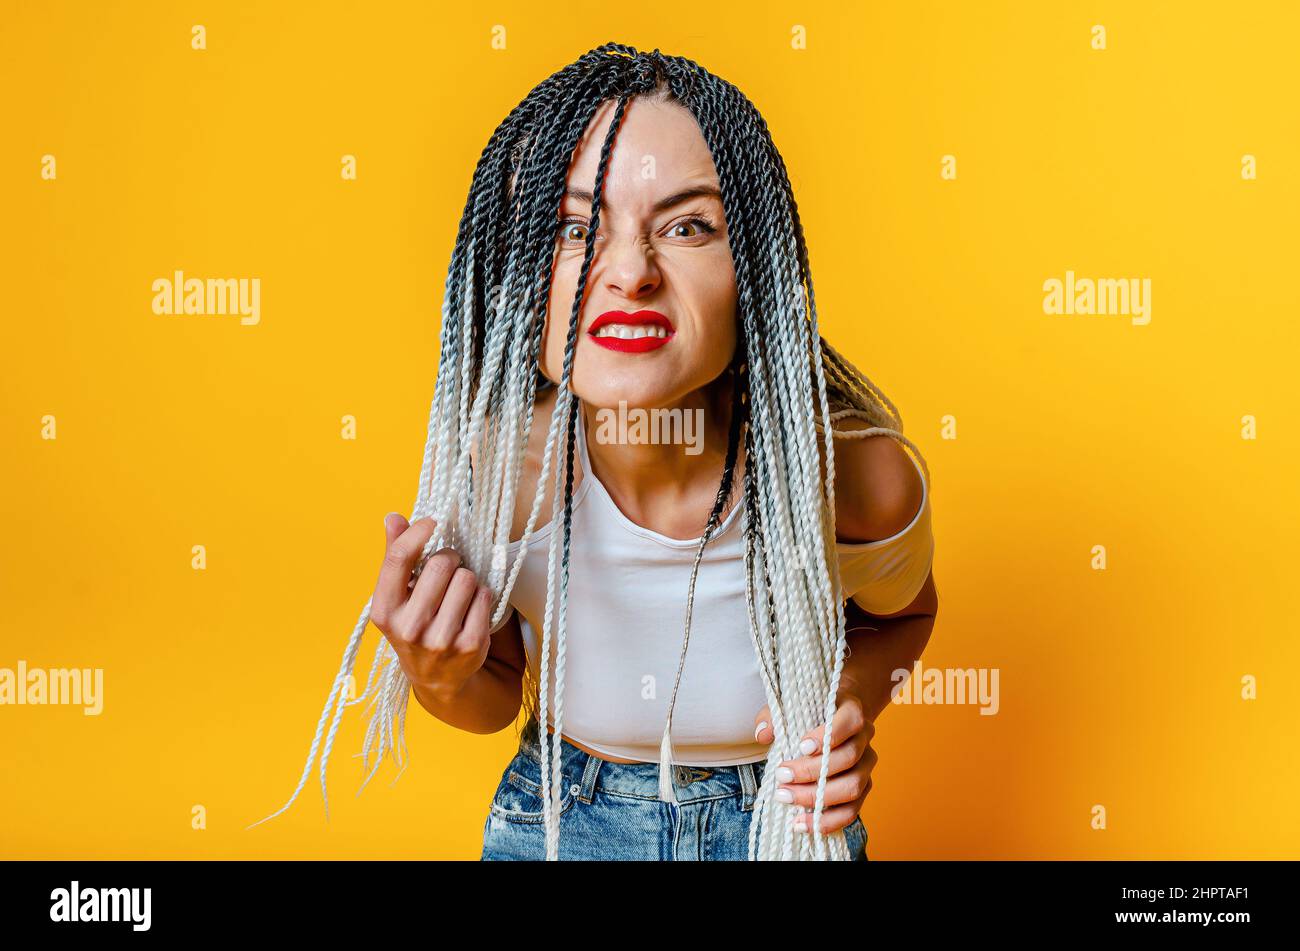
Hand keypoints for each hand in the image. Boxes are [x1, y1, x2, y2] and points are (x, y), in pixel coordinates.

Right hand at [369, 514, 493, 701]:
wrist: (436, 678)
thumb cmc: (414, 624)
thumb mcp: (397, 597)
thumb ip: (395, 555)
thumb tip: (393, 517)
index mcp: (385, 611)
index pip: (399, 559)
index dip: (418, 533)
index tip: (432, 523)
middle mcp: (409, 628)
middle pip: (441, 564)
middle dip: (450, 559)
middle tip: (449, 569)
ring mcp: (441, 639)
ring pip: (467, 578)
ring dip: (467, 578)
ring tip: (458, 593)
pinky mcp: (471, 645)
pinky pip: (485, 596)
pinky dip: (482, 596)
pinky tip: (471, 608)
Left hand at [752, 677, 877, 833]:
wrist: (832, 722)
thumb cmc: (808, 713)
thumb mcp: (788, 707)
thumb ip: (773, 716)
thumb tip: (762, 734)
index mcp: (852, 711)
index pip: (850, 722)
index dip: (829, 736)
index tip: (801, 747)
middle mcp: (864, 739)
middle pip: (848, 758)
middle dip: (812, 772)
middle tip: (781, 775)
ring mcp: (866, 766)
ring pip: (852, 787)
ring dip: (816, 797)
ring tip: (785, 797)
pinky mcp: (862, 790)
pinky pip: (851, 811)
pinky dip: (826, 821)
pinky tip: (800, 823)